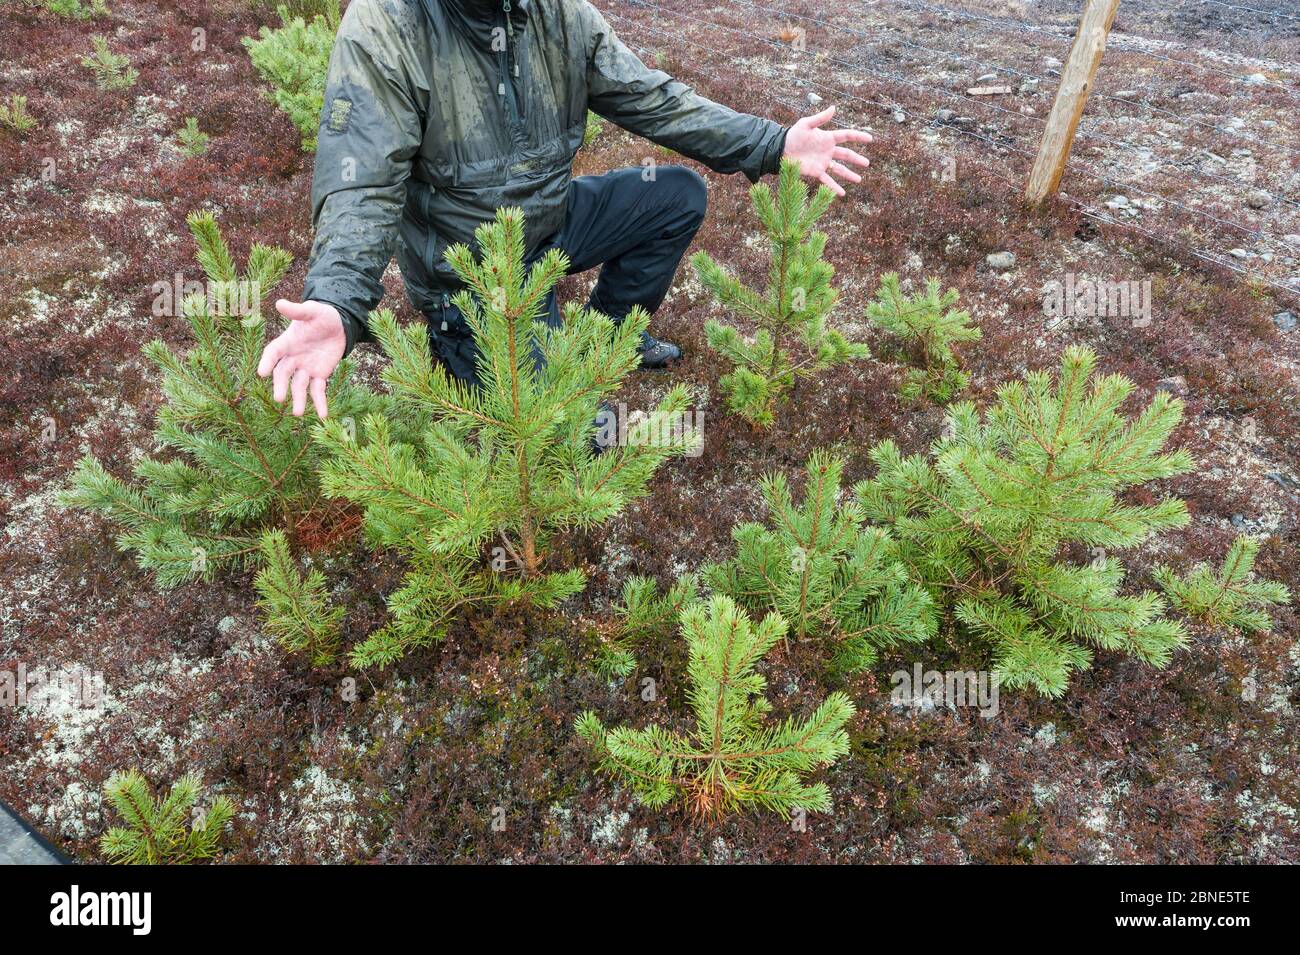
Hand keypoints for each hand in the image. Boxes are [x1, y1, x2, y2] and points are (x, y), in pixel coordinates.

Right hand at [257, 300, 346, 418]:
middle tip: (279, 398)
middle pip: (284, 374)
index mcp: (287, 342)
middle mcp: (293, 358)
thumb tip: (280, 303)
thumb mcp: (312, 310)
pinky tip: (322, 415)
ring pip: (299, 386)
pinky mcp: (319, 375)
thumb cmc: (321, 316)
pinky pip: (318, 391)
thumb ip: (297, 310)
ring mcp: (305, 368)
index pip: (273, 352)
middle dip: (281, 386)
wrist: (338, 325)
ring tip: (298, 413)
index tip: (262, 373)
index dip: (267, 362)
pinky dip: (320, 402)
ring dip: (299, 399)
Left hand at [782, 105, 873, 196]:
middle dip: (857, 159)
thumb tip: (834, 107)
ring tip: (859, 180)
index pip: (846, 136)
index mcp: (827, 138)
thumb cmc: (793, 135)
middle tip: (867, 163)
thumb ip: (820, 118)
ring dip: (849, 175)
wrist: (780, 149)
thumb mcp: (806, 124)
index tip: (870, 139)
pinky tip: (842, 194)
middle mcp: (827, 151)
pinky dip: (834, 188)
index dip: (858, 137)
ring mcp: (823, 162)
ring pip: (839, 169)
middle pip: (846, 155)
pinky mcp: (816, 172)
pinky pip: (827, 181)